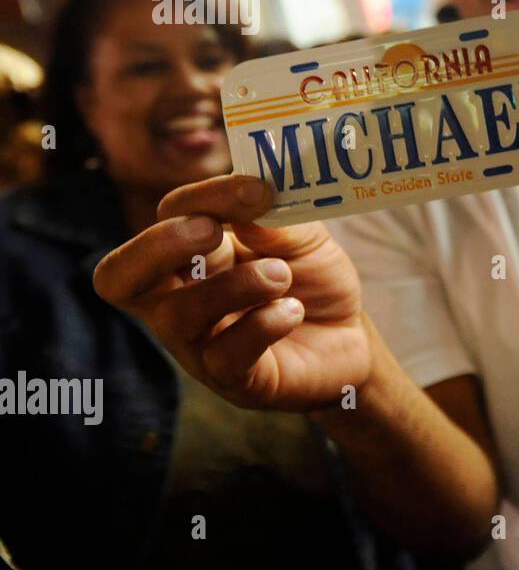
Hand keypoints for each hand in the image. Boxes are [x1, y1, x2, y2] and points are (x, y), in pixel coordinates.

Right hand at [94, 174, 370, 411]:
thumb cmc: (312, 281)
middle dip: (160, 244)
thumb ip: (272, 219)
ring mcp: (198, 344)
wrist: (350, 337)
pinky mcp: (231, 379)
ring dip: (236, 284)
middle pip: (118, 277)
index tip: (258, 190)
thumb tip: (247, 196)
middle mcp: (178, 299)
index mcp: (191, 254)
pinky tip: (292, 311)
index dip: (206, 197)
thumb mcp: (301, 238)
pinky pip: (224, 355)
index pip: (167, 217)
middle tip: (212, 231)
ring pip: (178, 316)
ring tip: (281, 276)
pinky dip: (262, 325)